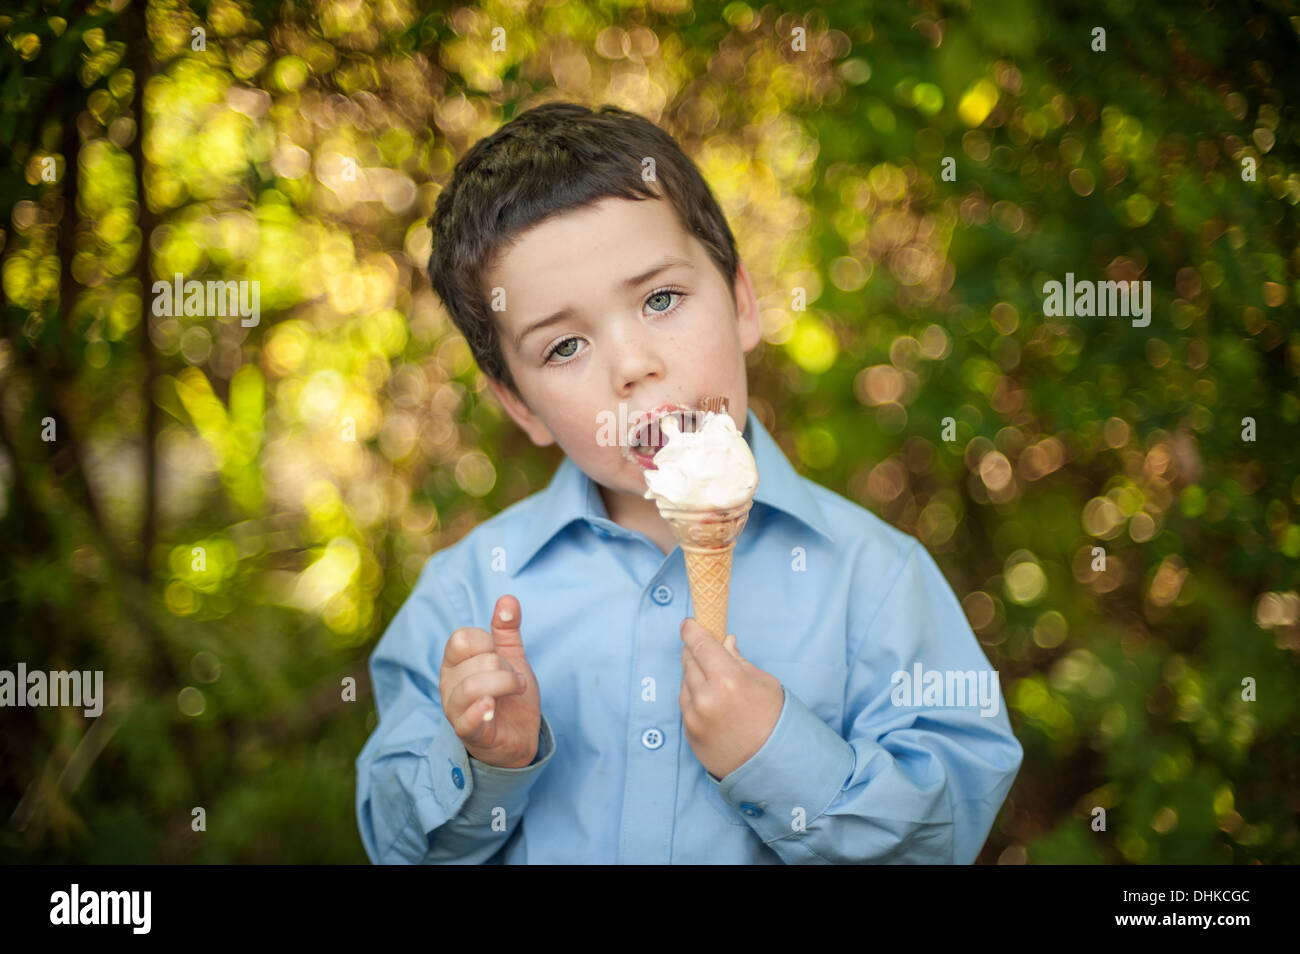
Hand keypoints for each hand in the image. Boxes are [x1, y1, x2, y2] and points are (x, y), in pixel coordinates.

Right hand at [440, 594, 540, 768]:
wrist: (520, 733)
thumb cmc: (508, 693)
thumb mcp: (511, 655)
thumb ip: (507, 628)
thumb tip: (508, 599)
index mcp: (455, 661)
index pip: (463, 638)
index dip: (489, 642)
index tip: (501, 655)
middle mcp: (449, 684)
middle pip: (478, 661)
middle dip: (506, 667)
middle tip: (516, 680)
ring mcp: (456, 709)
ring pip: (472, 687)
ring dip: (505, 684)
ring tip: (517, 689)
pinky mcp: (469, 733)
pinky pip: (467, 720)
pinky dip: (481, 710)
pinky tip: (493, 708)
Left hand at [678, 619, 784, 779]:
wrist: (770, 767)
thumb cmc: (773, 721)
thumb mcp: (764, 684)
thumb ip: (738, 660)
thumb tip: (724, 641)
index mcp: (727, 680)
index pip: (699, 644)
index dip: (691, 630)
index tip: (689, 623)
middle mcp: (705, 697)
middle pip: (688, 660)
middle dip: (695, 651)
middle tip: (706, 650)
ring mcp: (694, 716)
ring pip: (684, 682)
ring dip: (694, 675)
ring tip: (716, 684)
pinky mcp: (688, 732)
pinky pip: (685, 703)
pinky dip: (694, 696)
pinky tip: (712, 702)